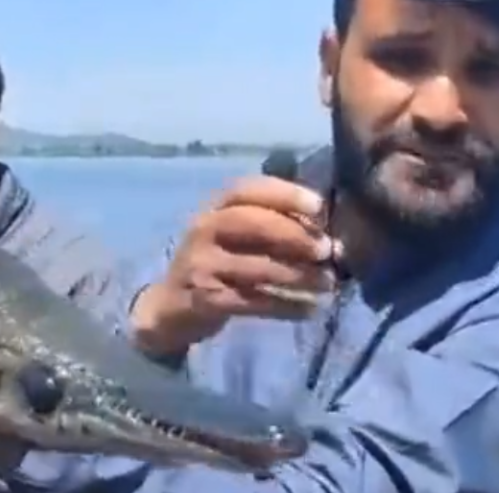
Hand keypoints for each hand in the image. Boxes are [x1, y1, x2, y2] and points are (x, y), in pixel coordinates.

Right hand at [131, 177, 338, 353]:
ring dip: (298, 275)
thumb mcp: (233, 235)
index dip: (285, 194)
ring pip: (257, 267)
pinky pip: (254, 302)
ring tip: (327, 282)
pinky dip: (286, 306)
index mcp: (214, 208)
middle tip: (327, 250)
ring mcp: (202, 265)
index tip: (319, 207)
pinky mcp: (206, 299)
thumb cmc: (216, 262)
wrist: (171, 306)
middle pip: (253, 223)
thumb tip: (326, 231)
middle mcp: (203, 230)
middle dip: (296, 235)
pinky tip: (310, 309)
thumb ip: (271, 225)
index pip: (247, 190)